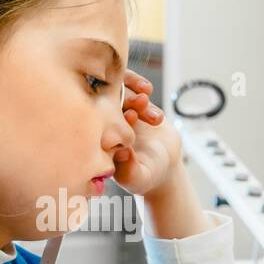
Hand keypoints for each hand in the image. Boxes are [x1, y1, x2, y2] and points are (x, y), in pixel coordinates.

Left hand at [111, 69, 181, 196]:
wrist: (164, 165)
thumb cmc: (148, 176)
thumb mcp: (140, 178)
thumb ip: (130, 171)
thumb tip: (123, 154)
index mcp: (102, 141)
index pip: (98, 123)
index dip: (112, 115)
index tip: (130, 116)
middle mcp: (108, 125)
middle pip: (106, 102)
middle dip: (123, 98)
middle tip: (140, 102)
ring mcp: (121, 113)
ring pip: (120, 91)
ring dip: (132, 90)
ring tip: (146, 97)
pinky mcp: (135, 104)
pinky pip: (132, 87)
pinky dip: (139, 85)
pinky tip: (148, 90)